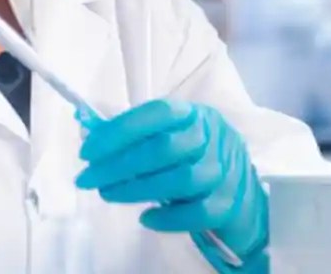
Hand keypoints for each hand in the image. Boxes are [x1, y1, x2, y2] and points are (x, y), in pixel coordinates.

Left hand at [75, 100, 267, 269]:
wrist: (243, 192)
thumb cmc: (196, 158)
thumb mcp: (174, 135)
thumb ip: (140, 135)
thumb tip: (92, 137)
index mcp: (195, 114)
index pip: (157, 113)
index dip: (119, 130)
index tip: (88, 151)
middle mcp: (213, 138)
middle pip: (163, 148)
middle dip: (117, 164)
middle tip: (87, 178)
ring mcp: (223, 171)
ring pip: (180, 180)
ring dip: (135, 189)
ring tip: (107, 194)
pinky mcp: (227, 204)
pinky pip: (196, 213)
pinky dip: (168, 218)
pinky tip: (145, 218)